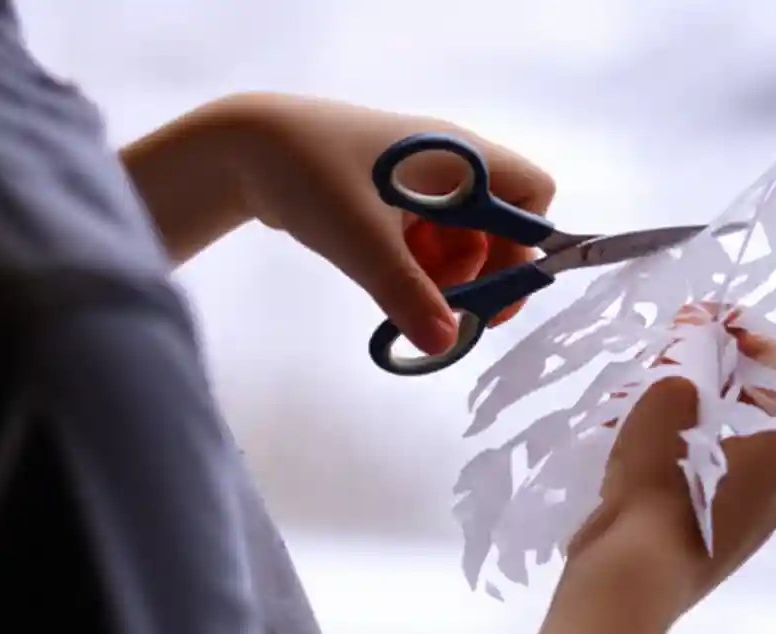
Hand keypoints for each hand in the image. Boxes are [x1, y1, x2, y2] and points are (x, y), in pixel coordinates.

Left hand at [224, 94, 556, 354]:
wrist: (242, 146)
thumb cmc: (311, 175)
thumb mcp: (363, 243)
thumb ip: (408, 296)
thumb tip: (446, 344)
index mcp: (459, 158)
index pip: (532, 193)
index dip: (525, 242)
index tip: (494, 286)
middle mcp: (448, 165)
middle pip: (500, 226)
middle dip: (483, 272)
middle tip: (450, 310)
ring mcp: (419, 183)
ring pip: (461, 239)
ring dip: (446, 276)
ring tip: (407, 297)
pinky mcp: (391, 200)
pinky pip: (426, 240)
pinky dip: (418, 268)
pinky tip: (388, 284)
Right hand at [491, 320, 775, 633]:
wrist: (630, 582)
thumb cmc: (658, 483)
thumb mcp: (668, 397)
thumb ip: (688, 353)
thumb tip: (697, 322)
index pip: (773, 365)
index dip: (736, 330)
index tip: (696, 313)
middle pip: (751, 404)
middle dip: (709, 370)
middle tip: (667, 350)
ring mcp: (752, 518)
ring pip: (728, 441)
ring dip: (692, 409)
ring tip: (645, 393)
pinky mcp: (718, 540)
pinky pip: (709, 476)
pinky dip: (683, 449)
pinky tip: (643, 443)